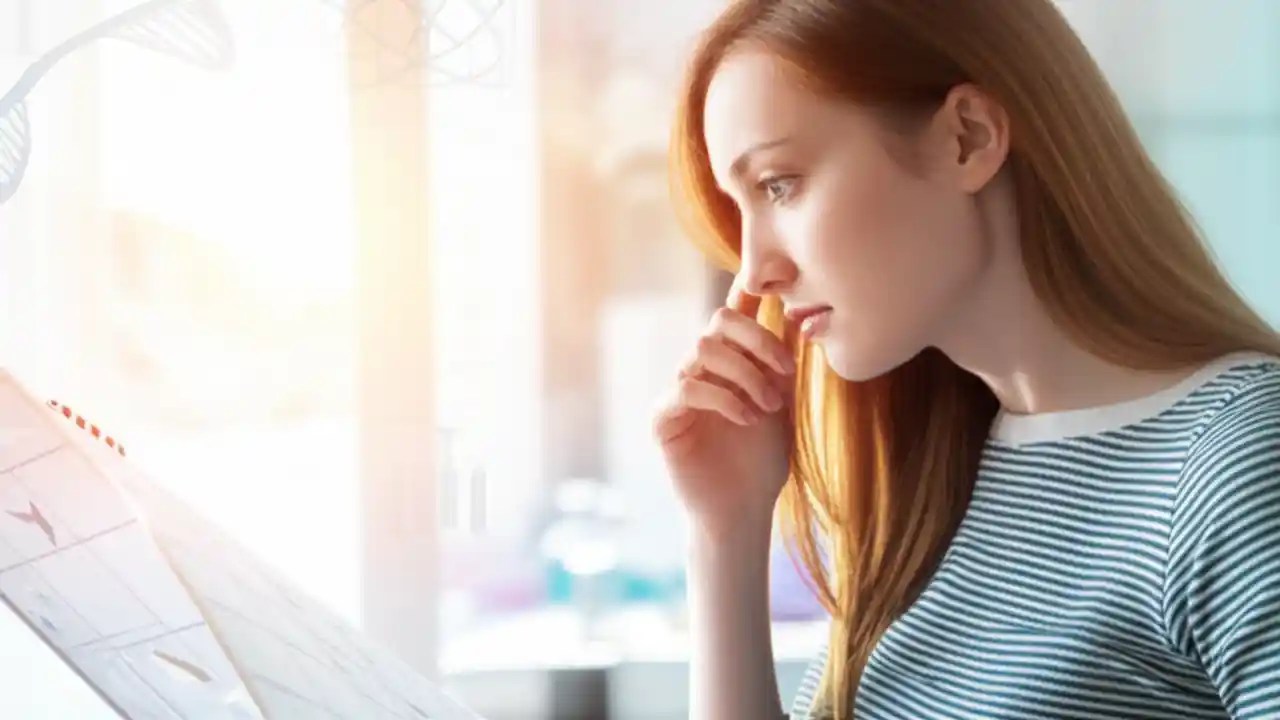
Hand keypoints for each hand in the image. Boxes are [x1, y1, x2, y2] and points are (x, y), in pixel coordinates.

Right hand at [651, 275, 795, 529]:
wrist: (743, 509)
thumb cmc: (762, 461)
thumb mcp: (783, 404)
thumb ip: (782, 363)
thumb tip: (800, 314)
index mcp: (728, 362)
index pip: (733, 315)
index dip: (746, 290)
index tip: (768, 280)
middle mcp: (700, 369)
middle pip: (717, 321)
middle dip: (757, 338)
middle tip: (785, 372)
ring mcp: (678, 391)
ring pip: (702, 349)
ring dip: (745, 373)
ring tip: (768, 406)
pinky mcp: (664, 418)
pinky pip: (687, 387)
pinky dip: (723, 397)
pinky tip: (746, 418)